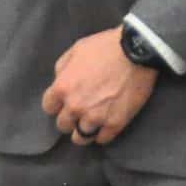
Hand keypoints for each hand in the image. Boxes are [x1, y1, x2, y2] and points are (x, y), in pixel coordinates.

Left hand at [40, 27, 156, 146]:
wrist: (136, 51)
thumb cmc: (105, 46)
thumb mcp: (76, 49)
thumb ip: (63, 68)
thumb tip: (60, 81)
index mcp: (63, 87)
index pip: (48, 107)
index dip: (56, 104)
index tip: (63, 102)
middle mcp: (76, 106)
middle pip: (63, 125)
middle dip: (69, 118)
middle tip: (78, 112)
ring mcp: (95, 117)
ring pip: (80, 137)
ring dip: (83, 131)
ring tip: (89, 125)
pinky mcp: (115, 123)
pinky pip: (102, 139)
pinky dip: (102, 134)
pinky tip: (104, 126)